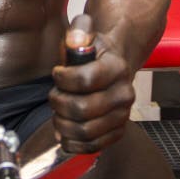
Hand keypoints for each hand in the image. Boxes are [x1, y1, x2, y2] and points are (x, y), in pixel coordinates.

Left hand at [50, 14, 135, 153]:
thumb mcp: (86, 34)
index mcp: (117, 68)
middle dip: (59, 103)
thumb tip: (75, 40)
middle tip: (55, 95)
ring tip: (58, 111)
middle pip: (82, 109)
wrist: (114, 66)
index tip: (57, 73)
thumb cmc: (94, 52)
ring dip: (62, 123)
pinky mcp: (117, 133)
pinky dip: (72, 142)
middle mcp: (124, 94)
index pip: (85, 80)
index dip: (62, 79)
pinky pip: (91, 147)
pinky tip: (65, 129)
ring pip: (85, 131)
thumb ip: (79, 31)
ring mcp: (122, 116)